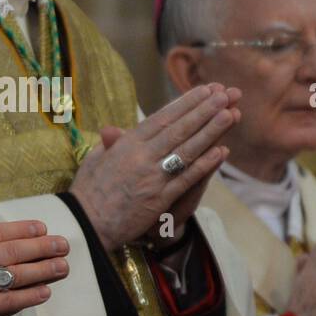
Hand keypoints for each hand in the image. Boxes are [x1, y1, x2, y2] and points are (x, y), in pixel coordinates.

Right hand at [0, 220, 69, 315]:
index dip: (19, 229)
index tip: (39, 228)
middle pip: (13, 250)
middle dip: (41, 247)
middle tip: (62, 244)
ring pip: (17, 273)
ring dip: (43, 269)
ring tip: (62, 265)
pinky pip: (11, 300)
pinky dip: (30, 295)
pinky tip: (45, 291)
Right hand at [70, 83, 239, 251]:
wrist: (85, 224)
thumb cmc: (87, 193)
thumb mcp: (94, 160)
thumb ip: (110, 144)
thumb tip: (113, 130)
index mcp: (126, 144)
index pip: (160, 118)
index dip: (185, 103)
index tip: (203, 91)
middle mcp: (141, 156)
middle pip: (179, 129)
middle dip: (204, 110)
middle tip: (225, 94)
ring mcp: (152, 177)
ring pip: (187, 150)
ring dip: (211, 131)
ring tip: (230, 114)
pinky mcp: (159, 199)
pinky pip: (186, 178)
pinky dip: (205, 164)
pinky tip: (222, 151)